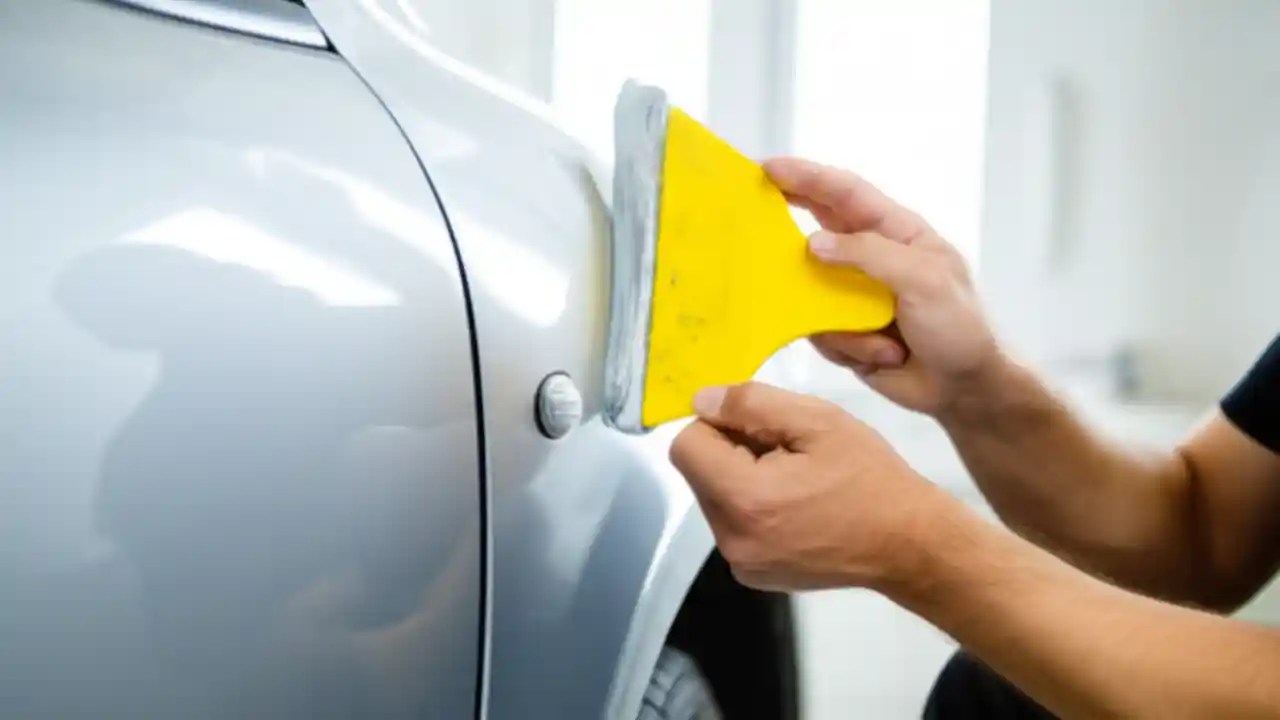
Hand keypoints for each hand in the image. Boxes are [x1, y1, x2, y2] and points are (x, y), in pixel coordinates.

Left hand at [669, 381, 960, 591]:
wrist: (910, 545)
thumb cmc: (870, 478)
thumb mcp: (818, 421)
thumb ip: (750, 404)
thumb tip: (701, 400)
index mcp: (744, 499)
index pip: (685, 446)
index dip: (717, 424)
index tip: (759, 424)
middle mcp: (732, 539)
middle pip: (698, 473)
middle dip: (732, 451)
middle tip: (788, 450)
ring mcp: (742, 563)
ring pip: (714, 496)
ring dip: (741, 478)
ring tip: (797, 478)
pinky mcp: (754, 574)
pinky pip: (733, 524)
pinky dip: (753, 507)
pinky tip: (796, 505)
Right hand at [764, 157, 1002, 415]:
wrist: (965, 389)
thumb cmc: (959, 327)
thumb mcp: (924, 280)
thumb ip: (869, 255)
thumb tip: (811, 243)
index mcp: (896, 232)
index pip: (846, 193)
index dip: (807, 176)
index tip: (767, 167)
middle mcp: (869, 258)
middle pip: (816, 230)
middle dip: (786, 229)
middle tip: (751, 220)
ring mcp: (853, 296)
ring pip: (810, 293)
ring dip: (839, 321)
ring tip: (884, 338)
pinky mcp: (842, 332)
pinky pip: (818, 332)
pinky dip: (849, 348)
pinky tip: (886, 356)